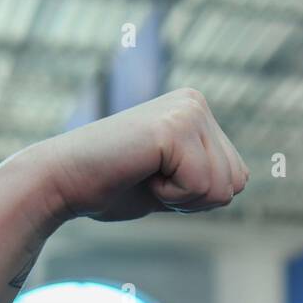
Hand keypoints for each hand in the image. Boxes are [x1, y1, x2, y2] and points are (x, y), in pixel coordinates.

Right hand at [44, 87, 249, 222]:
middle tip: (150, 180)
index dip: (199, 198)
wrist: (62, 182)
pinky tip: (141, 173)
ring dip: (181, 198)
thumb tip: (240, 182)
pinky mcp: (175, 128)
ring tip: (144, 174)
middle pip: (236, 183)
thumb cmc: (111, 186)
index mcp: (198, 110)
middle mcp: (197, 102)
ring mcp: (188, 111)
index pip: (238, 179)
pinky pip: (200, 186)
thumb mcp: (171, 180)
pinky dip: (170, 196)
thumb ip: (204, 175)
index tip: (159, 181)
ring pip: (222, 188)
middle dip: (195, 199)